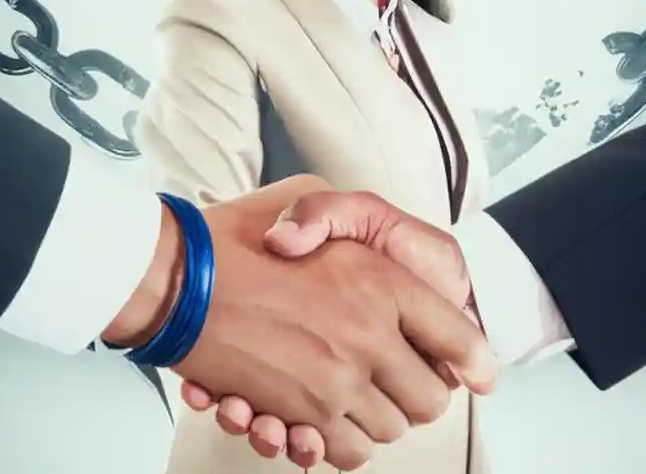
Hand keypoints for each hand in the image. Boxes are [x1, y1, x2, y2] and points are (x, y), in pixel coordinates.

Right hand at [178, 190, 482, 468]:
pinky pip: (345, 451)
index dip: (473, 359)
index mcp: (382, 281)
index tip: (474, 372)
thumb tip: (395, 259)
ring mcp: (335, 380)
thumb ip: (355, 219)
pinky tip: (316, 417)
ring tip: (349, 395)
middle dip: (416, 394)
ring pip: (389, 430)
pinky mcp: (298, 413)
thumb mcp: (308, 196)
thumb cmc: (232, 236)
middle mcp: (368, 335)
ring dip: (373, 418)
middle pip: (429, 398)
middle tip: (392, 379)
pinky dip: (335, 442)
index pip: (461, 337)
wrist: (171, 276)